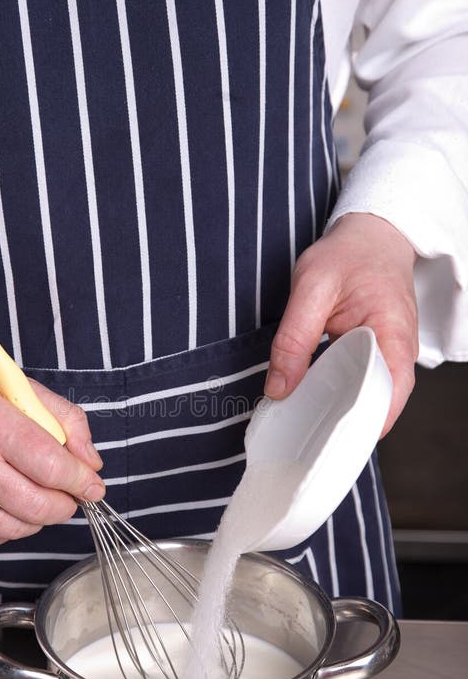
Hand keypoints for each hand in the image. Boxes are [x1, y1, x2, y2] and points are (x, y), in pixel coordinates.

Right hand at [0, 338, 104, 543]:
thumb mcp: (18, 389)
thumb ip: (65, 419)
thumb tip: (91, 462)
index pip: (52, 466)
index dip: (82, 482)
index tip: (94, 486)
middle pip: (39, 505)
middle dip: (67, 505)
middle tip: (73, 496)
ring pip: (18, 527)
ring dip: (42, 519)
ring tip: (44, 500)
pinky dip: (13, 528)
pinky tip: (14, 507)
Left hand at [264, 213, 418, 436]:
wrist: (371, 235)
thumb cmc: (347, 255)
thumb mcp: (311, 287)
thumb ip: (293, 338)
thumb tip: (278, 389)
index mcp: (393, 337)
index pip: (386, 398)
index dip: (357, 425)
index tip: (324, 442)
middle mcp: (399, 353)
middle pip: (377, 408)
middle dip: (343, 428)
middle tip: (303, 442)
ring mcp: (390, 356)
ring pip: (368, 400)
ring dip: (340, 415)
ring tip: (304, 429)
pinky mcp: (375, 356)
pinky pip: (361, 385)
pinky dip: (339, 397)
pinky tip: (311, 404)